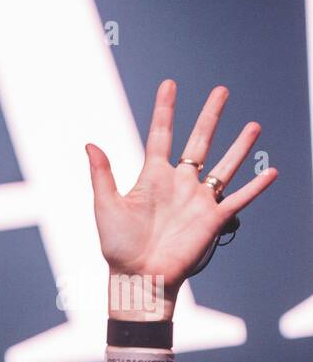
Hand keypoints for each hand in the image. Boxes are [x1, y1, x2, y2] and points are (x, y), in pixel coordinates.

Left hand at [85, 80, 278, 308]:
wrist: (138, 277)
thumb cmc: (118, 246)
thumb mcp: (106, 206)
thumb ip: (102, 174)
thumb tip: (90, 144)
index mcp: (152, 177)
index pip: (161, 135)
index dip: (166, 110)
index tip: (169, 85)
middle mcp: (179, 183)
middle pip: (199, 141)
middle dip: (211, 116)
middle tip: (222, 91)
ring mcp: (197, 200)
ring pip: (224, 165)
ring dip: (239, 146)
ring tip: (254, 125)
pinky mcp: (212, 219)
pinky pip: (238, 198)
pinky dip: (255, 186)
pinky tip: (271, 172)